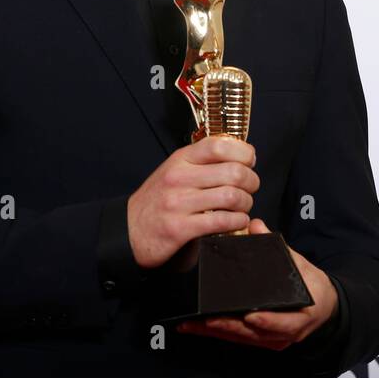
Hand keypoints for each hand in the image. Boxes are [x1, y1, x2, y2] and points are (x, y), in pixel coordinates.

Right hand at [125, 135, 258, 268]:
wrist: (127, 231)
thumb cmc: (157, 201)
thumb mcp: (174, 171)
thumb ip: (201, 163)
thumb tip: (240, 157)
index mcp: (180, 160)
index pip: (219, 145)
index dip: (243, 152)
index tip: (250, 161)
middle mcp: (179, 178)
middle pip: (233, 172)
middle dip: (251, 181)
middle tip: (250, 188)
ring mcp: (178, 203)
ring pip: (231, 196)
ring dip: (246, 203)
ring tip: (243, 207)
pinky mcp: (180, 228)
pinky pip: (222, 221)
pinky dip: (237, 221)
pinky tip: (236, 221)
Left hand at [175, 218, 338, 350]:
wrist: (325, 308)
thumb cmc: (313, 288)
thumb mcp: (302, 266)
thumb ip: (280, 249)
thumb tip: (256, 225)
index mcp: (300, 317)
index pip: (283, 323)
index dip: (267, 322)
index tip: (251, 317)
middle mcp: (285, 334)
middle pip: (255, 335)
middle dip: (230, 327)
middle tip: (207, 320)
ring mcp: (272, 342)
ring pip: (242, 339)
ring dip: (216, 333)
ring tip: (194, 325)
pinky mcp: (261, 342)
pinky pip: (238, 339)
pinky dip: (218, 333)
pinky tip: (199, 328)